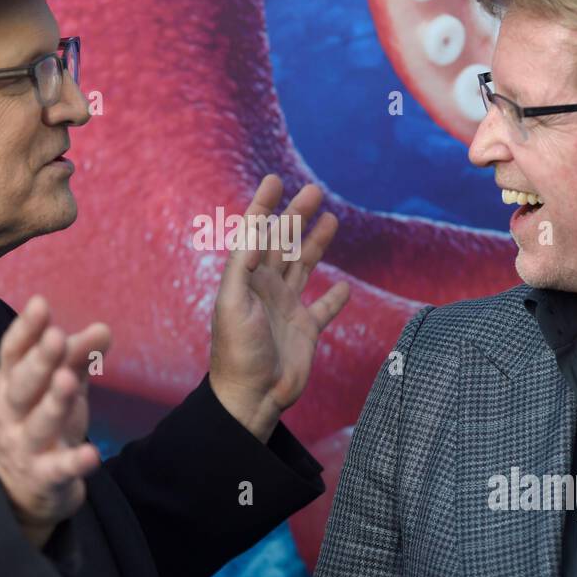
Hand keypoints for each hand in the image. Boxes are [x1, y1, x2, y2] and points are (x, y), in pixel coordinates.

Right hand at [0, 295, 111, 546]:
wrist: (22, 491)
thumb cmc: (42, 422)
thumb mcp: (59, 386)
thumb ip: (78, 357)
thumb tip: (104, 328)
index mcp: (10, 385)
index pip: (12, 354)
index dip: (25, 330)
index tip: (40, 305)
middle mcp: (10, 414)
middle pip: (21, 386)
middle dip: (39, 361)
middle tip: (56, 337)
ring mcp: (24, 448)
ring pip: (37, 424)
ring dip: (53, 403)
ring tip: (69, 381)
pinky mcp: (43, 479)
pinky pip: (58, 469)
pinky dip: (74, 462)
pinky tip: (92, 454)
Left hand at [209, 174, 350, 441]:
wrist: (252, 396)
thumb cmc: (238, 352)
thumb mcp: (233, 304)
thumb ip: (242, 267)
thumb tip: (255, 233)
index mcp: (247, 279)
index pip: (256, 234)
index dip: (264, 206)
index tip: (275, 180)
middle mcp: (266, 289)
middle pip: (284, 244)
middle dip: (296, 216)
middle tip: (313, 191)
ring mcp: (287, 309)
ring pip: (304, 267)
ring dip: (316, 244)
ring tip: (331, 220)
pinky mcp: (305, 331)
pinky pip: (323, 309)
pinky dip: (335, 298)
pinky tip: (344, 288)